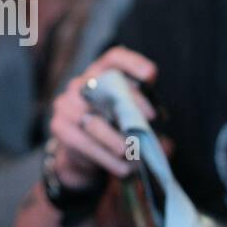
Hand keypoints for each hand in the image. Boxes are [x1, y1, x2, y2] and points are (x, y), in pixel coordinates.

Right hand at [49, 46, 157, 187]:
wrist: (80, 152)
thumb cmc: (112, 128)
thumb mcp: (129, 118)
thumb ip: (145, 121)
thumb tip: (167, 144)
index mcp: (101, 73)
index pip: (114, 58)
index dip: (132, 63)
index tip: (151, 75)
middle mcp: (80, 84)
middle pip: (106, 86)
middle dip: (131, 104)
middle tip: (150, 122)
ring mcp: (66, 104)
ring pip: (95, 122)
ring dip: (118, 140)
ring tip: (136, 154)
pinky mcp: (60, 127)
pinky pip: (85, 143)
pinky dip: (107, 158)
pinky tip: (123, 167)